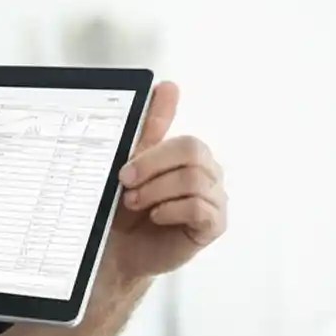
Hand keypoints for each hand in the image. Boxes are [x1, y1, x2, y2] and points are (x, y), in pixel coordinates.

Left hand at [104, 81, 227, 283]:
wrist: (119, 249)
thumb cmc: (126, 206)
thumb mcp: (133, 163)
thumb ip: (152, 126)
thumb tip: (168, 85)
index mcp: (191, 156)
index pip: (186, 142)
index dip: (152, 154)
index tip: (124, 171)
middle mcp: (209, 174)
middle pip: (194, 153)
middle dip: (152, 168)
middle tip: (125, 185)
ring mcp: (215, 199)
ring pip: (194, 179)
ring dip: (156, 191)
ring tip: (135, 204)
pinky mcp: (214, 225)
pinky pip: (200, 208)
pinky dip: (171, 210)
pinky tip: (156, 217)